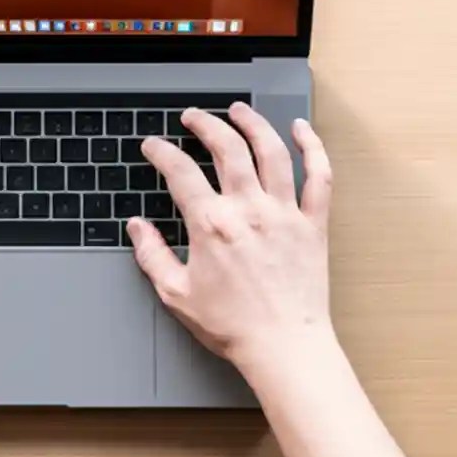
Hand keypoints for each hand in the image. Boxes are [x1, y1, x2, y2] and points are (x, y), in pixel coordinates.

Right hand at [128, 102, 333, 373]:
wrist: (284, 347)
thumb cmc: (232, 326)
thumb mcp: (176, 294)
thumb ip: (152, 255)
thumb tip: (137, 227)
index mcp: (211, 225)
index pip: (180, 171)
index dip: (162, 152)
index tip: (154, 146)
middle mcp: (248, 210)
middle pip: (226, 148)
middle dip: (205, 124)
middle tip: (194, 117)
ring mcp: (284, 213)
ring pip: (271, 151)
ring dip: (253, 123)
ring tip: (239, 110)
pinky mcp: (313, 224)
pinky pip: (319, 176)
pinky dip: (312, 147)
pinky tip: (302, 129)